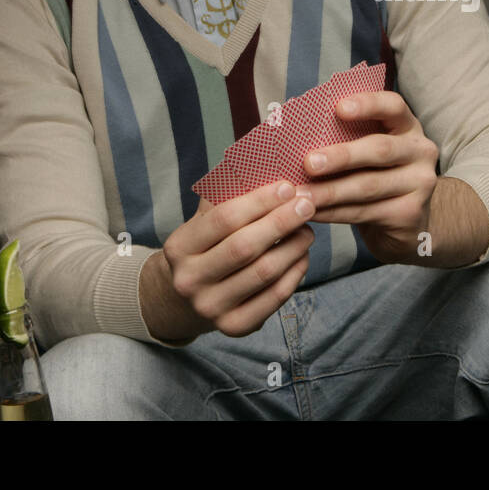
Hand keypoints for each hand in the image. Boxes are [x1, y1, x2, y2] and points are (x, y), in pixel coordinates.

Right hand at [157, 180, 314, 337]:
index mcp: (180, 247)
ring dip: (294, 247)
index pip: (224, 219)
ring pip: (264, 273)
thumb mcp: (205, 220)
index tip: (288, 187)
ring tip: (308, 230)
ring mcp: (210, 307)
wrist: (185, 299)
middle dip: (282, 222)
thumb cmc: (206, 247)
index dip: (259, 201)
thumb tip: (264, 162)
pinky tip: (302, 256)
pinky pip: (274, 298)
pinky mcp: (233, 327)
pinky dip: (295, 274)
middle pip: (245, 247)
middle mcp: (190, 280)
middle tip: (308, 204)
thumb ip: (227, 195)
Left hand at [302, 90, 439, 263]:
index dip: (368, 104)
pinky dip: (334, 213)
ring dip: (330, 191)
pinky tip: (313, 212)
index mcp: (407, 126)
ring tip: (301, 195)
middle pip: (380, 149)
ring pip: (369, 186)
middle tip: (309, 163)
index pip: (393, 106)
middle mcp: (420, 151)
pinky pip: (365, 211)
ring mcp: (420, 183)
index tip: (338, 108)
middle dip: (341, 156)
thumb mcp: (370, 151)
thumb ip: (348, 139)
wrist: (406, 221)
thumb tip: (298, 136)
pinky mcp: (410, 213)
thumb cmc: (376, 175)